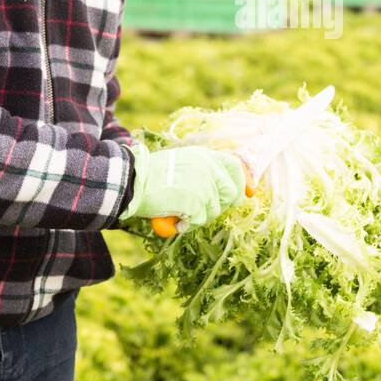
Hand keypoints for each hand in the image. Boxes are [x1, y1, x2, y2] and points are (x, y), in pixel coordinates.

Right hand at [120, 143, 245, 230]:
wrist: (133, 180)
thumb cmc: (151, 174)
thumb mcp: (181, 162)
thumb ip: (201, 171)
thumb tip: (219, 190)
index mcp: (205, 156)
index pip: (235, 167)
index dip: (243, 182)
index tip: (247, 194)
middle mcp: (209, 168)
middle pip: (231, 194)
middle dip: (219, 206)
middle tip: (199, 210)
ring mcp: (204, 185)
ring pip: (214, 211)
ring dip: (198, 216)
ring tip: (179, 211)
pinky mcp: (196, 202)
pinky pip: (199, 221)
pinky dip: (186, 224)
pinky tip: (173, 218)